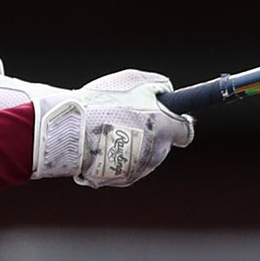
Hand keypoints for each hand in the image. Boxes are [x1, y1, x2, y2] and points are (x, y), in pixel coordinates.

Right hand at [30, 69, 195, 187]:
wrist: (74, 128)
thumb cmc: (105, 101)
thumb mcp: (135, 80)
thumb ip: (157, 86)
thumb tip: (164, 92)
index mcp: (166, 128)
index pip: (185, 132)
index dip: (176, 124)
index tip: (168, 119)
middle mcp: (158, 153)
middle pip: (161, 144)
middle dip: (150, 133)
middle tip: (127, 119)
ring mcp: (141, 169)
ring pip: (143, 156)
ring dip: (132, 145)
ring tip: (108, 130)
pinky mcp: (123, 180)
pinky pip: (125, 167)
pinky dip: (116, 157)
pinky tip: (100, 144)